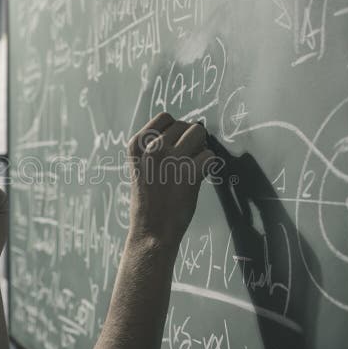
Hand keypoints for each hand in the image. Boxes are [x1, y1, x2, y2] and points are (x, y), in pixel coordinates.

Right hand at [126, 112, 213, 252]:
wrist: (151, 231)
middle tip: (187, 160)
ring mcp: (171, 158)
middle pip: (185, 124)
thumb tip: (189, 128)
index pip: (165, 117)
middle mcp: (153, 147)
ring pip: (200, 133)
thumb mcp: (141, 166)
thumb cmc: (149, 200)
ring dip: (201, 148)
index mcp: (137, 144)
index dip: (175, 130)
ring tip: (193, 166)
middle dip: (190, 139)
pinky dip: (208, 166)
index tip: (176, 145)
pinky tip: (199, 177)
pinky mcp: (189, 172)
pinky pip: (210, 155)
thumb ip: (155, 147)